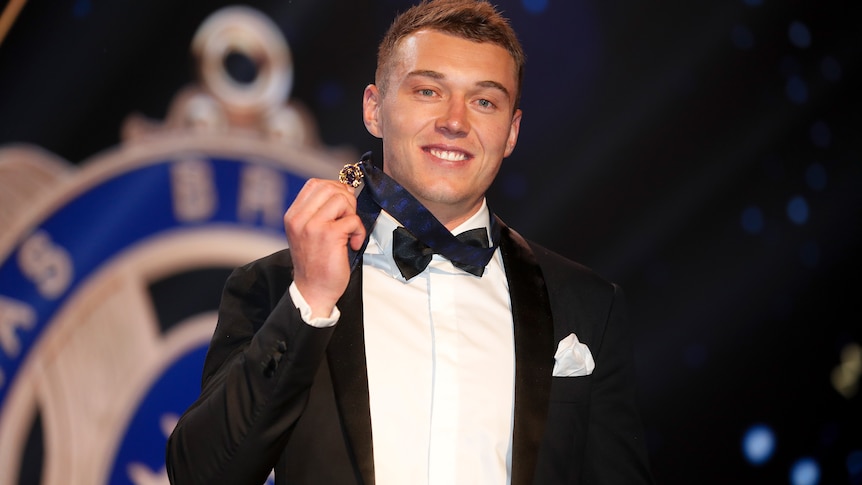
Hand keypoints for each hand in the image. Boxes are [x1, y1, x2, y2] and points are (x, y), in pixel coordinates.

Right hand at [283, 179, 365, 317]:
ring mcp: (313, 226)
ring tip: (349, 231)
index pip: (314, 184)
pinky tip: (352, 244)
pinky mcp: (329, 235)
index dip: (334, 188)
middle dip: (346, 199)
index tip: (343, 204)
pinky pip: (352, 219)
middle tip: (348, 218)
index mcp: (293, 216)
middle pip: (329, 187)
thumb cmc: (315, 264)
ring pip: (342, 199)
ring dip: (352, 213)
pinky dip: (359, 232)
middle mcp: (299, 219)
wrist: (313, 291)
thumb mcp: (308, 233)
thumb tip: (345, 189)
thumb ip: (320, 211)